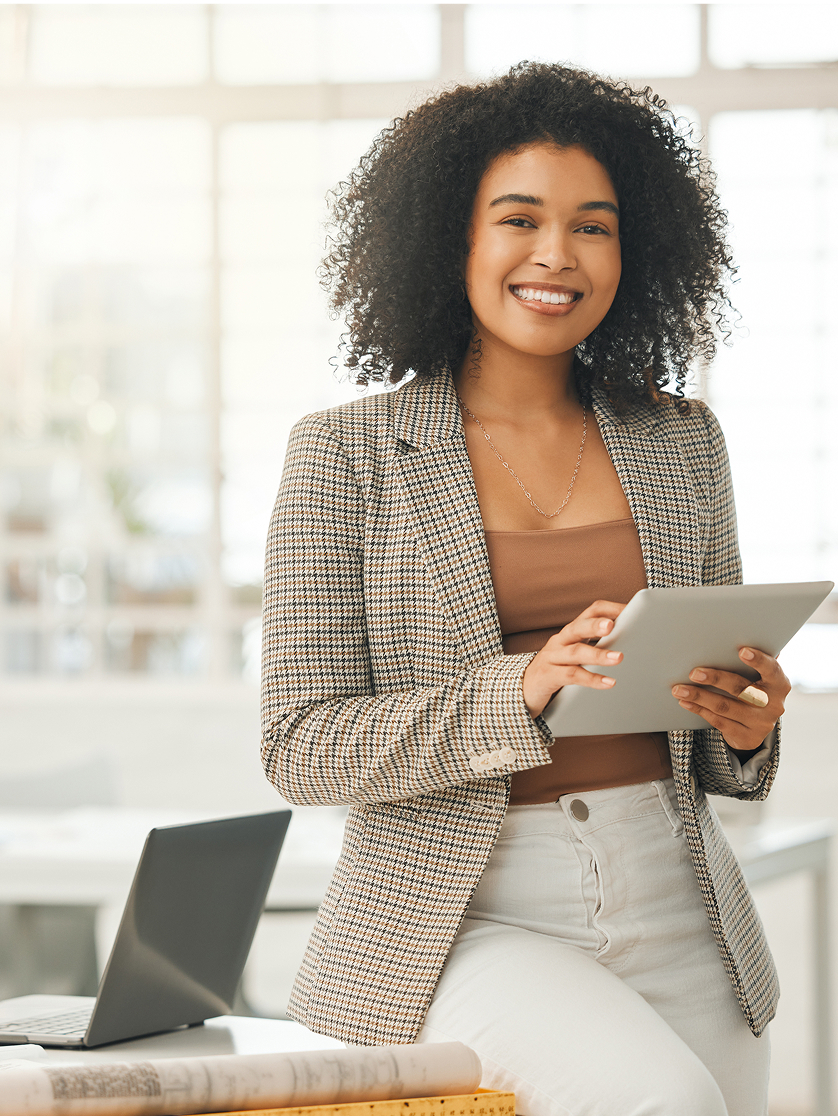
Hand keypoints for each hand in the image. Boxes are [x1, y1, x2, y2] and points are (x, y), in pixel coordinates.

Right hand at [522, 600, 625, 718]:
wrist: (524, 690)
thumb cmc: (557, 670)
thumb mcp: (576, 655)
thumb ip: (597, 646)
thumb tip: (632, 643)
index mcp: (571, 631)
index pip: (591, 611)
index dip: (611, 608)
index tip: (632, 609)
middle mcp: (560, 640)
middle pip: (579, 627)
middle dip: (596, 625)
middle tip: (612, 626)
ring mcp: (552, 657)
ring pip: (576, 652)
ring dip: (598, 654)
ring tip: (618, 658)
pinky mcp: (548, 676)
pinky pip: (571, 675)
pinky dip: (591, 679)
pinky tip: (608, 682)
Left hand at [671, 647, 789, 751]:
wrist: (756, 726)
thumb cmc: (753, 689)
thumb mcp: (758, 677)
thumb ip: (751, 662)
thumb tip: (731, 637)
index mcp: (779, 684)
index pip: (772, 670)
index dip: (758, 660)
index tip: (741, 650)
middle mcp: (774, 705)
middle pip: (741, 689)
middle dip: (715, 679)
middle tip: (693, 672)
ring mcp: (761, 723)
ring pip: (725, 707)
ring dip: (699, 696)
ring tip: (679, 689)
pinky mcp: (748, 738)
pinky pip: (718, 721)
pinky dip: (699, 710)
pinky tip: (685, 702)